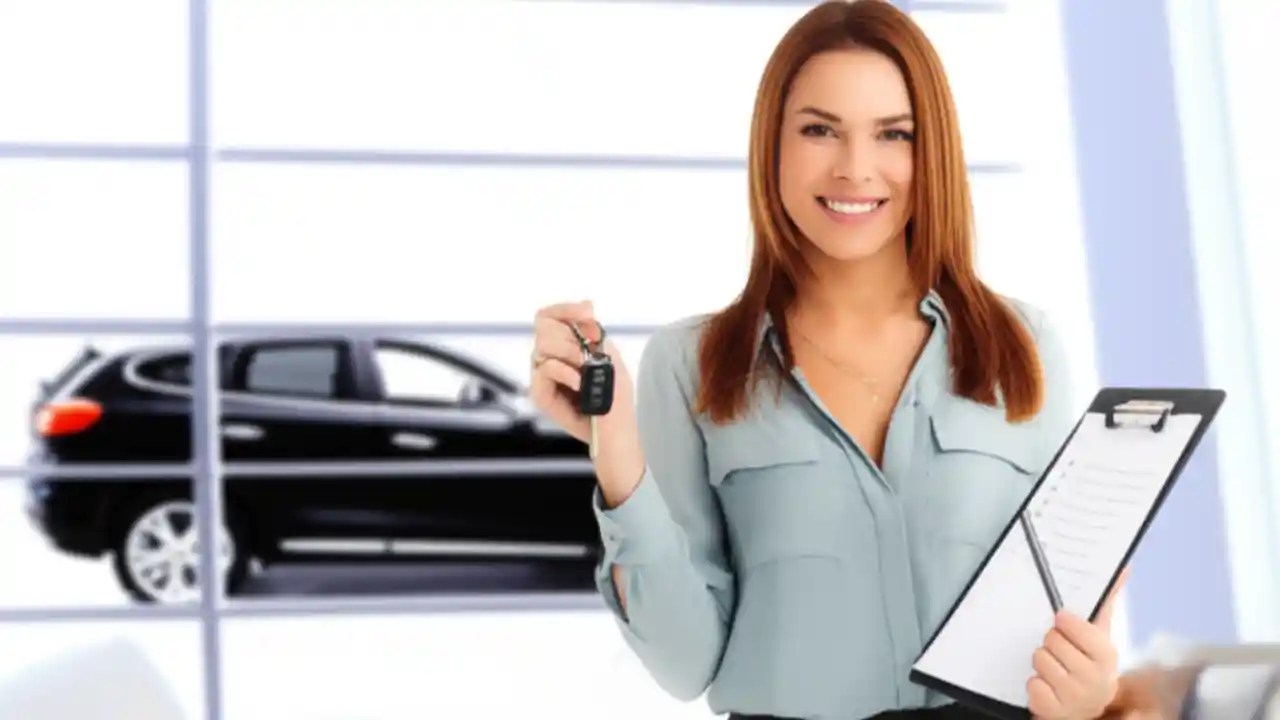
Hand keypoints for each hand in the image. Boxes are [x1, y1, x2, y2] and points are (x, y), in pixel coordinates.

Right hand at [529, 300, 643, 499]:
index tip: (587, 311)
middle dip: (569, 333)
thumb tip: (586, 317)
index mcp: (570, 345)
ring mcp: (545, 375)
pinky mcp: (541, 393)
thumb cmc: (616, 402)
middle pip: (543, 325)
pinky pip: (545, 367)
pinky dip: (564, 371)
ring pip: (543, 343)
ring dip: (569, 352)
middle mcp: (554, 356)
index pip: (553, 315)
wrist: (614, 434)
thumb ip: (597, 337)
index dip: (566, 308)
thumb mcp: (614, 362)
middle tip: (587, 352)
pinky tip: (578, 382)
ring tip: (585, 371)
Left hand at [1028, 567, 1130, 719]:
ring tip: (1057, 668)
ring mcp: (1075, 698)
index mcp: (1107, 656)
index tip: (1063, 620)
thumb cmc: (1090, 664)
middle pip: (1051, 639)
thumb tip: (1122, 567)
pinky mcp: (1053, 711)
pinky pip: (1031, 684)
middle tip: (1062, 651)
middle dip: (1052, 642)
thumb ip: (1107, 602)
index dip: (1064, 621)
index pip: (1074, 625)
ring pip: (1038, 658)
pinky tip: (1049, 686)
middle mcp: (1095, 679)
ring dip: (1041, 661)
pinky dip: (1034, 683)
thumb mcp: (1100, 636)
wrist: (1086, 709)